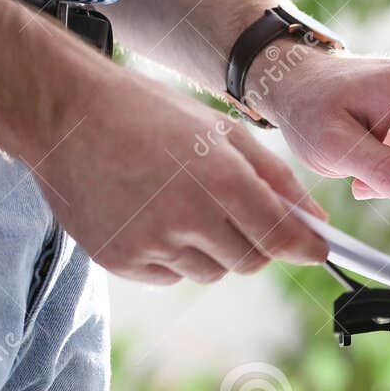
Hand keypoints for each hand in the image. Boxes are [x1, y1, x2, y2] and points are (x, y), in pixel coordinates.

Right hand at [27, 66, 328, 284]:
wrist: (69, 115)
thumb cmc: (153, 115)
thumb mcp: (224, 132)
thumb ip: (276, 178)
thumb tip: (317, 220)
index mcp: (221, 180)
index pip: (280, 236)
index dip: (306, 247)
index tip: (320, 251)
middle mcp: (187, 219)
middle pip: (249, 261)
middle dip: (259, 244)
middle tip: (242, 213)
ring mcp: (150, 244)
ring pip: (209, 271)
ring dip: (214, 249)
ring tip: (186, 203)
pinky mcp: (119, 261)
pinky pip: (169, 275)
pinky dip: (175, 255)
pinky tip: (155, 215)